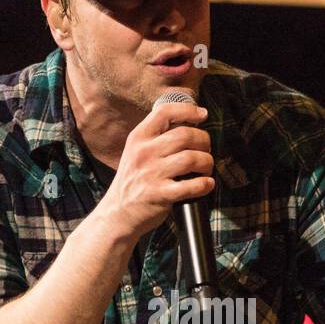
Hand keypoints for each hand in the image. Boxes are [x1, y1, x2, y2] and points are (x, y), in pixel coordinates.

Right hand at [94, 101, 212, 238]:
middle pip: (185, 134)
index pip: (165, 112)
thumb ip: (156, 137)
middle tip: (206, 150)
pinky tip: (206, 184)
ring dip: (207, 163)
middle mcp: (143, 153)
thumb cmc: (134, 181)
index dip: (188, 110)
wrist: (117, 213)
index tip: (203, 115)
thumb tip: (189, 123)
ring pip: (191, 158)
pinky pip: (191, 186)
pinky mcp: (159, 194)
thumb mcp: (136, 152)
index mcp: (138, 137)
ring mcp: (151, 174)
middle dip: (204, 141)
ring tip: (206, 168)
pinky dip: (205, 184)